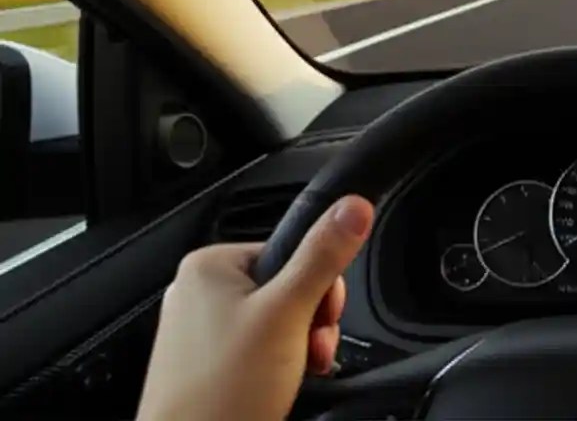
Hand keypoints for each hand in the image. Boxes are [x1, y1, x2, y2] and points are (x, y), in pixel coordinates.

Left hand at [137, 195, 374, 420]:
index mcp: (210, 266)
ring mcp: (201, 331)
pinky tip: (277, 384)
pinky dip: (277, 364)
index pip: (291, 251)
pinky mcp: (206, 363)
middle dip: (310, 323)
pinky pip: (258, 348)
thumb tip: (353, 207)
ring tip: (292, 373)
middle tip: (307, 351)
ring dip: (299, 347)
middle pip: (287, 287)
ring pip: (276, 321)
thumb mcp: (287, 315)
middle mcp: (199, 292)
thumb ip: (322, 258)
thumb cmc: (223, 392)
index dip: (318, 287)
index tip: (320, 316)